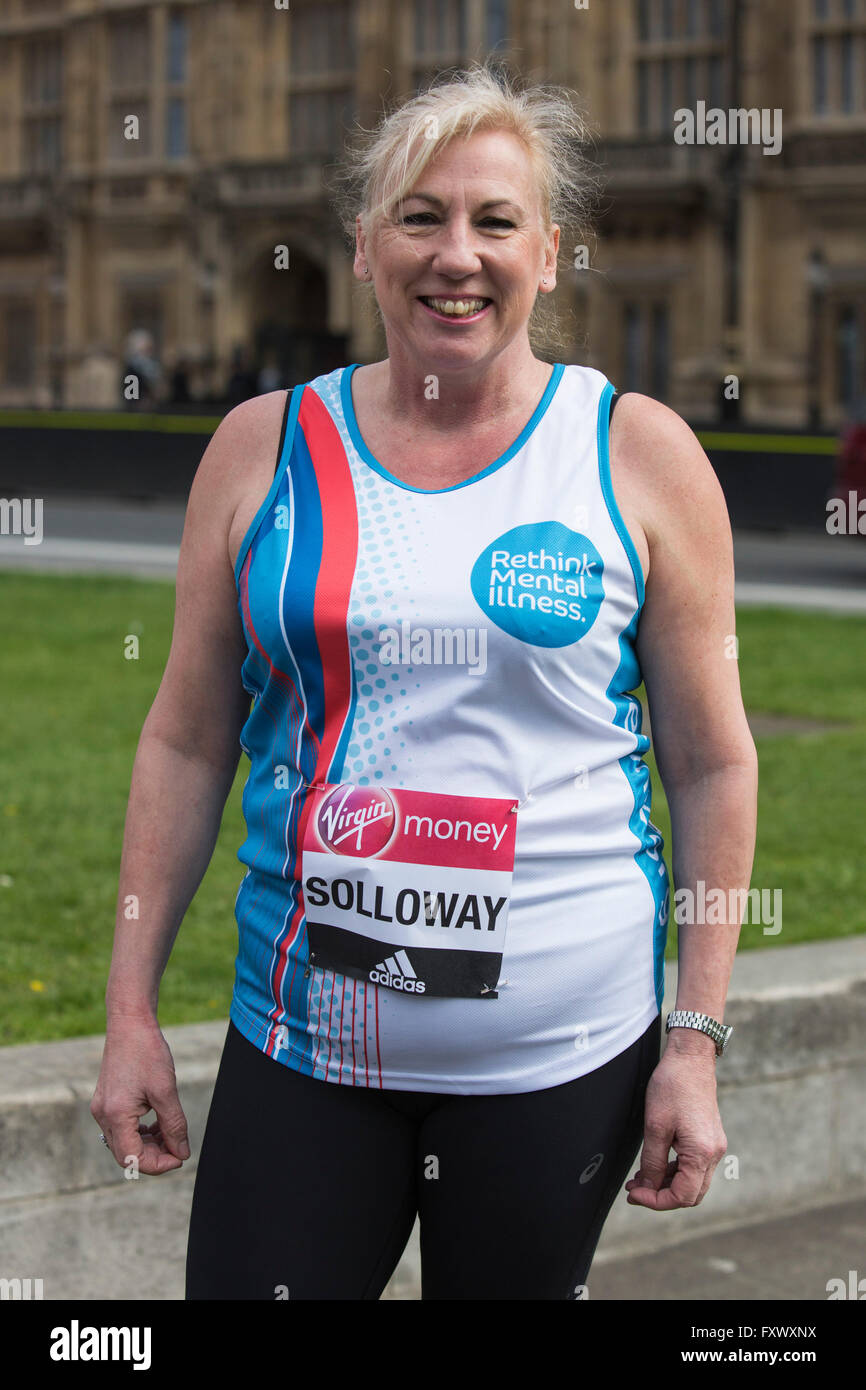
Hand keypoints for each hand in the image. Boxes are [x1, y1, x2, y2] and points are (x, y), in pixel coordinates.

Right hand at [90, 1016, 190, 1174]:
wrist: (130, 1023)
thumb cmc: (147, 1052)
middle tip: (179, 1147)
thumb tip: (182, 1153)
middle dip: (154, 1156)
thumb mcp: (166, 1091)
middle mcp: (102, 1116)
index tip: (180, 1157)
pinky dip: (140, 1132)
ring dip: (148, 1145)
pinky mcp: (106, 1102)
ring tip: (171, 1134)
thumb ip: (174, 1125)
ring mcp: (101, 1109)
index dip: (158, 1164)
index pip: (133, 1159)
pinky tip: (158, 1123)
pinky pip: (122, 1128)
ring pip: (124, 1143)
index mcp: (115, 1115)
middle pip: (126, 1154)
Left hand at [625, 1043, 726, 1209]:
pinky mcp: (709, 1139)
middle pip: (690, 1194)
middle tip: (635, 1190)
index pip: (682, 1196)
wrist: (690, 1059)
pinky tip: (655, 1165)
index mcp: (702, 1153)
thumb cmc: (672, 1086)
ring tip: (640, 1179)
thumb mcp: (655, 1126)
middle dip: (661, 1196)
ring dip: (667, 1184)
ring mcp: (714, 1146)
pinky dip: (674, 1170)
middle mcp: (714, 1154)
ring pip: (692, 1181)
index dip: (656, 1201)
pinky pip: (694, 1166)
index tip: (635, 1194)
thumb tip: (647, 1188)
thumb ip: (652, 1162)